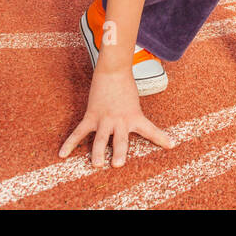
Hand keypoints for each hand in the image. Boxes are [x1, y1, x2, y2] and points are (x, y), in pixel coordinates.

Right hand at [58, 66, 176, 166]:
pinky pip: (79, 132)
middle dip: (120, 153)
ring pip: (101, 139)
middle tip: (118, 165)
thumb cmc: (125, 86)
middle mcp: (120, 120)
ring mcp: (105, 119)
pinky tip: (63, 154)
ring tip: (97, 164)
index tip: (173, 146)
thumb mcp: (134, 103)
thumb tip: (129, 127)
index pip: (151, 130)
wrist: (113, 70)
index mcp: (135, 117)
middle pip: (121, 140)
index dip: (162, 138)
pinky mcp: (91, 116)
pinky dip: (70, 143)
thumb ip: (132, 118)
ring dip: (98, 152)